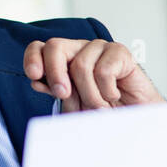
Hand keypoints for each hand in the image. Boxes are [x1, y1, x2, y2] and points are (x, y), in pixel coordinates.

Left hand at [23, 37, 164, 110]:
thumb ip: (55, 91)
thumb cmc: (101, 111)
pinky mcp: (120, 53)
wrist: (133, 120)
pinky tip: (114, 95)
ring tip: (100, 106)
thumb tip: (36, 80)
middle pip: (54, 46)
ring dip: (89, 94)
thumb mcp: (72, 105)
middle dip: (55, 73)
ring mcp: (99, 49)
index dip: (33, 58)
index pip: (39, 48)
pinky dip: (107, 91)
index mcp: (62, 60)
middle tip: (63, 94)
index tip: (34, 76)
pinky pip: (104, 70)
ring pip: (80, 65)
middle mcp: (78, 50)